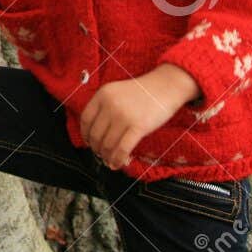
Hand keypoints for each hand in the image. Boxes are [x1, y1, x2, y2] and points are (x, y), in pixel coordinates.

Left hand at [80, 66, 196, 170]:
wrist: (166, 86)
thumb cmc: (142, 92)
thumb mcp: (117, 92)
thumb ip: (104, 107)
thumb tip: (94, 133)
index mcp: (102, 94)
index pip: (85, 119)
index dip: (85, 134)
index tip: (88, 142)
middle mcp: (110, 105)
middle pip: (95, 134)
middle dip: (96, 148)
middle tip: (100, 154)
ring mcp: (123, 116)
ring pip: (107, 144)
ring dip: (106, 156)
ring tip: (108, 160)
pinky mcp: (138, 127)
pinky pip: (122, 148)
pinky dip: (117, 159)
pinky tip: (116, 164)